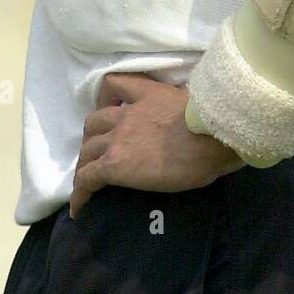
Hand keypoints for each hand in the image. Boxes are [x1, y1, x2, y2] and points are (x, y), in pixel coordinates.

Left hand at [69, 72, 245, 219]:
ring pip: (87, 150)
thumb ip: (183, 106)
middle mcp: (125, 114)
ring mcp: (117, 140)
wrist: (212, 138)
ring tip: (89, 183)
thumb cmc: (213, 123)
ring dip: (86, 164)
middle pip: (93, 124)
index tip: (108, 110)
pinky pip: (86, 179)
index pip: (113, 84)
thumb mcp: (195, 103)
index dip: (106, 100)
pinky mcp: (114, 165)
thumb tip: (191, 117)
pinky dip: (80, 193)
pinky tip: (80, 209)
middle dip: (93, 138)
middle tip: (101, 155)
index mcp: (146, 94)